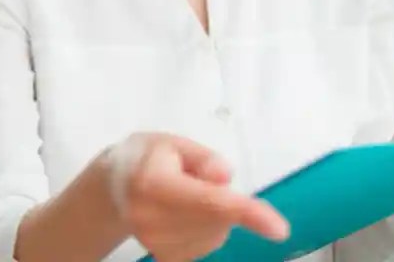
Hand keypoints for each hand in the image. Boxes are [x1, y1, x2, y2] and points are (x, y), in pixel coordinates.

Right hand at [104, 133, 289, 261]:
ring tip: (187, 194)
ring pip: (216, 234)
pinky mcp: (163, 257)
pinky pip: (208, 244)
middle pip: (218, 219)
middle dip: (225, 198)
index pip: (208, 202)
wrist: (114, 187)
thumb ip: (203, 158)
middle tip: (199, 177)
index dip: (247, 213)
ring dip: (217, 214)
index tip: (279, 228)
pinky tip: (187, 213)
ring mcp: (155, 243)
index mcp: (153, 184)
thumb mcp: (174, 143)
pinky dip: (209, 228)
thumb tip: (225, 179)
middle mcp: (150, 220)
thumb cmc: (149, 157)